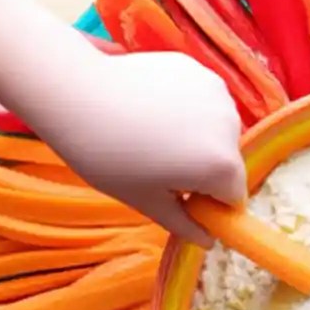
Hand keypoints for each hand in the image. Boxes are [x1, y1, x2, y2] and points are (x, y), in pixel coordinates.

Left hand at [23, 51, 246, 247]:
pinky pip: (204, 101)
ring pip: (217, 129)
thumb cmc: (108, 157)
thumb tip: (207, 240)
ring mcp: (216, 92)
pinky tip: (153, 107)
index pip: (233, 197)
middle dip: (204, 169)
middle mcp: (230, 126)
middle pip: (228, 161)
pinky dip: (189, 109)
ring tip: (155, 134)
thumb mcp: (147, 201)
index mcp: (221, 165)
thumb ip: (184, 224)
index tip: (177, 197)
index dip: (208, 204)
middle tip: (158, 165)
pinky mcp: (198, 69)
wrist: (76, 94)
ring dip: (199, 137)